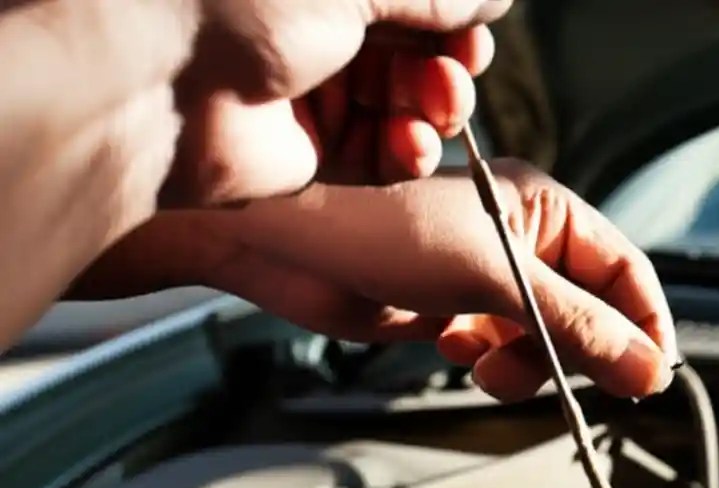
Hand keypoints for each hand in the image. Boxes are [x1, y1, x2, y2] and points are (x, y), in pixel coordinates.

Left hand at [94, 161, 677, 400]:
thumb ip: (576, 326)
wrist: (279, 246)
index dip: (644, 324)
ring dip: (525, 364)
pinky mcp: (447, 312)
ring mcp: (482, 280)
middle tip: (556, 374)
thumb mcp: (493, 276)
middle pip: (588, 313)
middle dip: (574, 351)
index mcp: (541, 209)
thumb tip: (645, 367)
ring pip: (542, 342)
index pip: (623, 271)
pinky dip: (485, 363)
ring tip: (487, 362)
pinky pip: (497, 353)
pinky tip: (452, 347)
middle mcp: (518, 242)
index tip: (650, 374)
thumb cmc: (372, 224)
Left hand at [163, 0, 511, 205]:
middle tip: (460, 69)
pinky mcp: (309, 151)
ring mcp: (312, 87)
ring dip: (438, 109)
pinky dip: (408, 153)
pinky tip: (412, 145)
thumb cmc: (234, 0)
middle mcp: (316, 23)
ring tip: (439, 110)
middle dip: (451, 61)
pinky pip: (382, 156)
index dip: (456, 13)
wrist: (154, 84)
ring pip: (408, 104)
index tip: (479, 27)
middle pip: (418, 48)